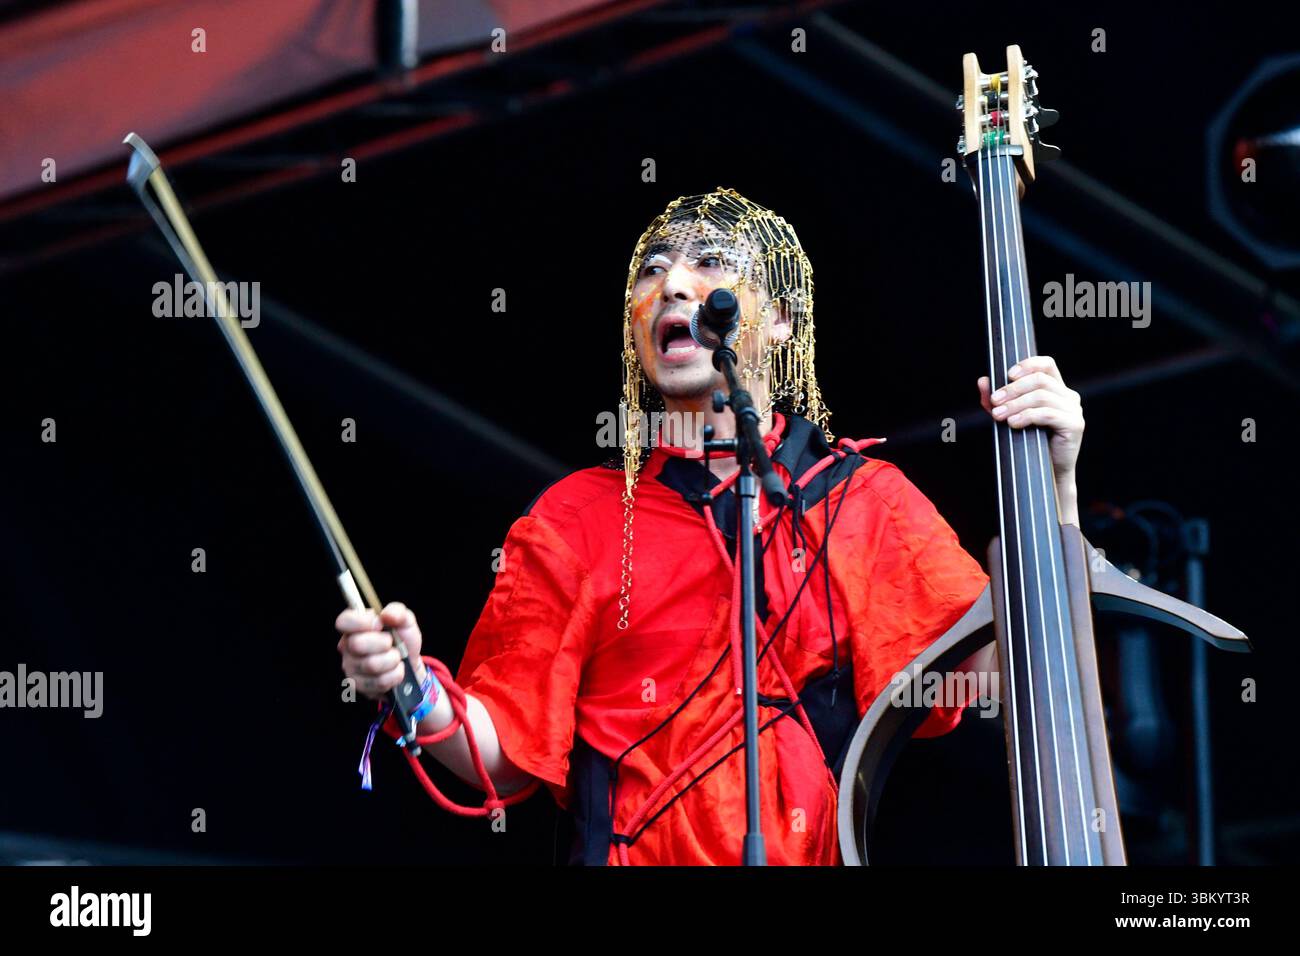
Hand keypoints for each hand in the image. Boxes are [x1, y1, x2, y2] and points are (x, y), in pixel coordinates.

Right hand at [336, 602, 424, 700]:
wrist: (410, 664)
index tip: (379, 624)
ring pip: (371, 665)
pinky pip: (378, 682)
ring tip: (396, 658)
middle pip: (357, 644)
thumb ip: (398, 611)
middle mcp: (347, 646)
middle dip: (383, 643)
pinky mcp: (359, 685)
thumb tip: (386, 615)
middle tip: (391, 643)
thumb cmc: (403, 640)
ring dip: (392, 660)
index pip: (343, 621)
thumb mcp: (405, 620)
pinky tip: (395, 670)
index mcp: (354, 626)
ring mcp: (351, 667)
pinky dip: (394, 676)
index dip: (361, 622)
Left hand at [978, 355, 1083, 522]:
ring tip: (998, 415)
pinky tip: (1013, 423)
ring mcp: (1074, 410)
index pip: (1046, 364)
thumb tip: (982, 381)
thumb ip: (996, 399)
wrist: (1045, 474)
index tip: (1007, 375)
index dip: (1027, 364)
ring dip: (1016, 403)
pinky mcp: (1075, 425)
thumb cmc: (1027, 442)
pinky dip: (1027, 416)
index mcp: (1056, 389)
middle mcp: (1068, 396)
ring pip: (1042, 396)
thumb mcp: (1008, 416)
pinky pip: (1048, 413)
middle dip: (1013, 389)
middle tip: (994, 401)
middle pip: (1040, 380)